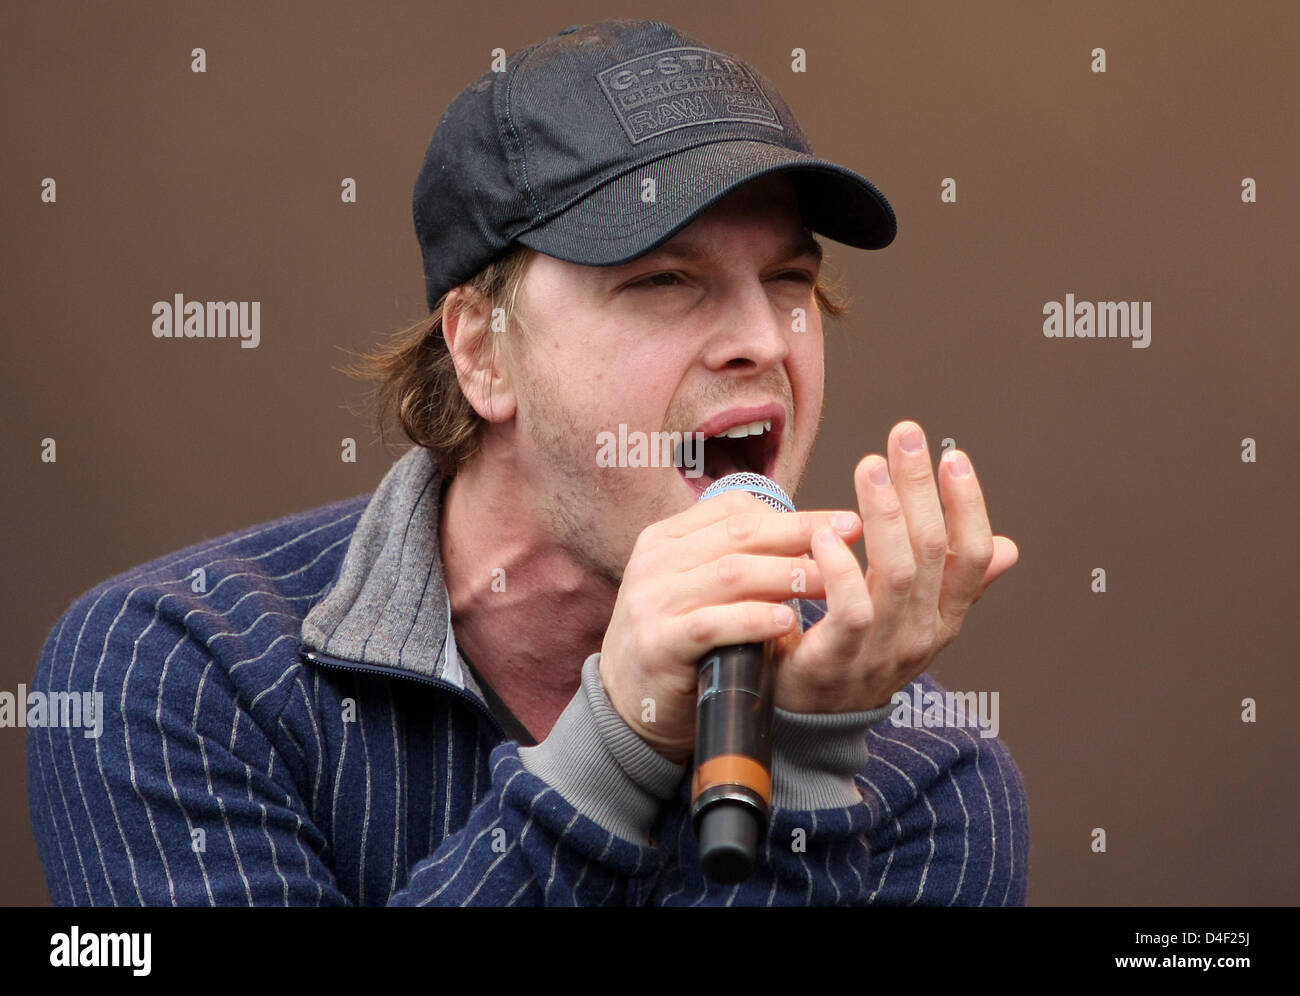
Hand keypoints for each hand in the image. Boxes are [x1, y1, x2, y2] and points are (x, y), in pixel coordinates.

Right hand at [599, 490, 849, 762]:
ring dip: (786, 575)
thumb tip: (809, 534)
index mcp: (664, 539)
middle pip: (738, 536)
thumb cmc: (678, 643)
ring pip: (729, 574)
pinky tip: (787, 622)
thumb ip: (735, 560)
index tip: (839, 522)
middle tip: (850, 537)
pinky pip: (712, 624)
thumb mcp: (697, 589)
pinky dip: (753, 619)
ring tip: (828, 582)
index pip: (734, 511)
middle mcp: (654, 563)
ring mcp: (652, 602)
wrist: (628, 707)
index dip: (792, 514)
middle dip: (800, 533)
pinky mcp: (657, 644)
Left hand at [772, 420, 1018, 713]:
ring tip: (869, 467)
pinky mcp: (837, 661)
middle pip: (933, 551)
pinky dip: (841, 568)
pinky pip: (850, 611)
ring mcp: (882, 650)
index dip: (968, 504)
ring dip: (885, 514)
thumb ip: (956, 582)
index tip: (953, 456)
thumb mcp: (915, 617)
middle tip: (905, 436)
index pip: (974, 556)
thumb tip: (1009, 549)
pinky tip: (828, 532)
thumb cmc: (856, 652)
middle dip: (921, 487)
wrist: (810, 720)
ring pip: (897, 573)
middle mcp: (922, 633)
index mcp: (944, 616)